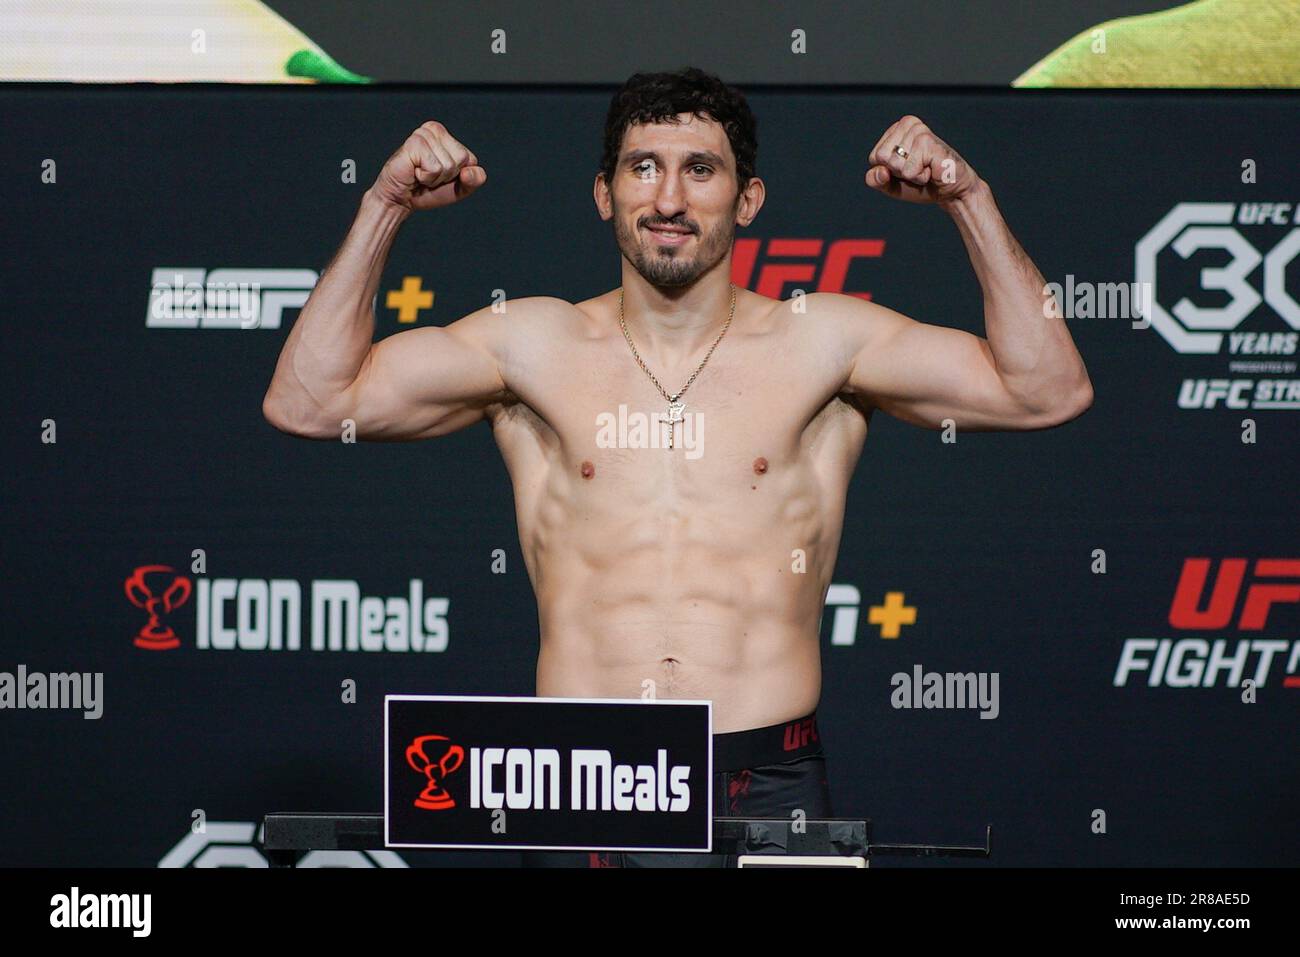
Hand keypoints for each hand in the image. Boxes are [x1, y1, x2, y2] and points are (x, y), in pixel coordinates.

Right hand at [372, 121, 485, 211]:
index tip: (441, 176)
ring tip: (421, 174)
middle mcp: (436, 130)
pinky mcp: (414, 143)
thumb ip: (475, 180)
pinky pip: (435, 168)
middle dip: (447, 176)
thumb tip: (469, 172)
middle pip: (461, 159)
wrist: (401, 199)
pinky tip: (414, 172)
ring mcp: (424, 134)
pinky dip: (426, 177)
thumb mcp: (459, 188)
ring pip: (448, 165)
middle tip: (429, 175)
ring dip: (434, 178)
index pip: (470, 160)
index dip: (458, 176)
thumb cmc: (427, 190)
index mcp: (448, 137)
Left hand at [866, 116, 980, 205]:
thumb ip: (876, 180)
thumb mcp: (891, 185)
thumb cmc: (922, 184)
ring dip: (911, 174)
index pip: (874, 157)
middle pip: (881, 158)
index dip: (888, 172)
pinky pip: (908, 170)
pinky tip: (932, 169)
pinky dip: (920, 177)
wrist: (951, 191)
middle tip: (917, 169)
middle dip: (897, 172)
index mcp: (896, 129)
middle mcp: (907, 124)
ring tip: (926, 168)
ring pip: (894, 163)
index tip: (907, 169)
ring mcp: (918, 131)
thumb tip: (879, 171)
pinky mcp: (927, 141)